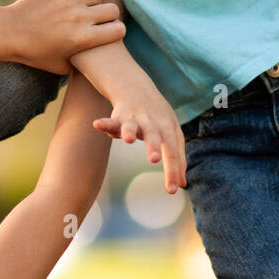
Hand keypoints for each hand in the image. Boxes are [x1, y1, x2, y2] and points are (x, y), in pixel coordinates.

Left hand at [8, 0, 124, 74]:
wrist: (9, 32)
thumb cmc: (35, 53)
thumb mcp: (62, 66)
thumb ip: (82, 61)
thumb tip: (97, 58)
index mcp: (84, 38)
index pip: (118, 30)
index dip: (116, 33)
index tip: (110, 34)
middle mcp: (80, 17)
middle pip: (112, 10)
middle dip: (109, 17)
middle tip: (100, 21)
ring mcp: (69, 0)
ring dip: (92, 5)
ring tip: (83, 12)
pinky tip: (70, 3)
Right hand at [92, 78, 186, 193]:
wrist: (137, 88)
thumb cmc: (158, 117)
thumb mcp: (172, 133)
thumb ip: (178, 158)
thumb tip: (182, 184)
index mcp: (167, 129)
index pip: (172, 151)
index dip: (172, 171)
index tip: (171, 190)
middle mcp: (151, 123)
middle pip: (154, 136)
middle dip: (153, 147)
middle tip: (154, 159)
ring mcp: (134, 119)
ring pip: (131, 126)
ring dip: (130, 131)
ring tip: (128, 139)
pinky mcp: (118, 117)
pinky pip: (111, 121)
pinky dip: (104, 123)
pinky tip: (97, 124)